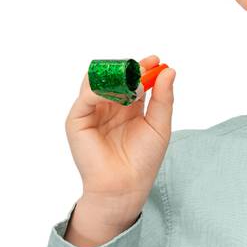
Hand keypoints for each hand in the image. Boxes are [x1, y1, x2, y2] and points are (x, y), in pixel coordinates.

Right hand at [64, 58, 175, 211]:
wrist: (125, 186)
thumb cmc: (143, 160)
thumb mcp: (159, 125)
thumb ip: (163, 98)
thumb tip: (169, 70)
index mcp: (128, 108)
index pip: (133, 81)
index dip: (143, 68)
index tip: (156, 60)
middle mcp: (109, 107)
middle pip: (115, 78)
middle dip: (129, 69)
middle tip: (144, 66)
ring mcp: (92, 112)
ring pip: (98, 82)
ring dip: (115, 76)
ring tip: (133, 78)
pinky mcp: (77, 120)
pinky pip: (85, 97)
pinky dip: (100, 89)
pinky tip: (116, 90)